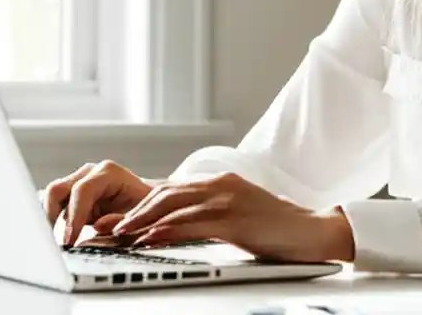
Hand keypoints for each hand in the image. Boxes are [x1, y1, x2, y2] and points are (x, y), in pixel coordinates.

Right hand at [42, 160, 155, 246]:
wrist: (148, 203)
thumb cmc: (147, 209)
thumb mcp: (140, 217)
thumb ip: (120, 220)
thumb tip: (97, 226)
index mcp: (109, 173)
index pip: (82, 191)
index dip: (74, 216)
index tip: (70, 239)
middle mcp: (90, 173)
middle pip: (58, 189)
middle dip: (53, 217)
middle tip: (57, 243)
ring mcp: (78, 181)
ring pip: (52, 197)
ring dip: (50, 220)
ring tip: (56, 243)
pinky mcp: (71, 195)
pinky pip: (54, 206)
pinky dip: (53, 222)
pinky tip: (58, 239)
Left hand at [105, 172, 354, 262]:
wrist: (313, 231)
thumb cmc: (276, 229)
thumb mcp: (238, 214)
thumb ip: (208, 214)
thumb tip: (172, 228)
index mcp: (219, 182)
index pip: (170, 190)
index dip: (139, 204)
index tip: (116, 218)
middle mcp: (220, 185)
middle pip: (165, 194)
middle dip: (133, 211)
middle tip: (108, 227)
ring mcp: (229, 200)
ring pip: (175, 206)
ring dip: (143, 221)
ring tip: (121, 234)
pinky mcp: (236, 220)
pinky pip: (194, 224)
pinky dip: (169, 230)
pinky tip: (152, 238)